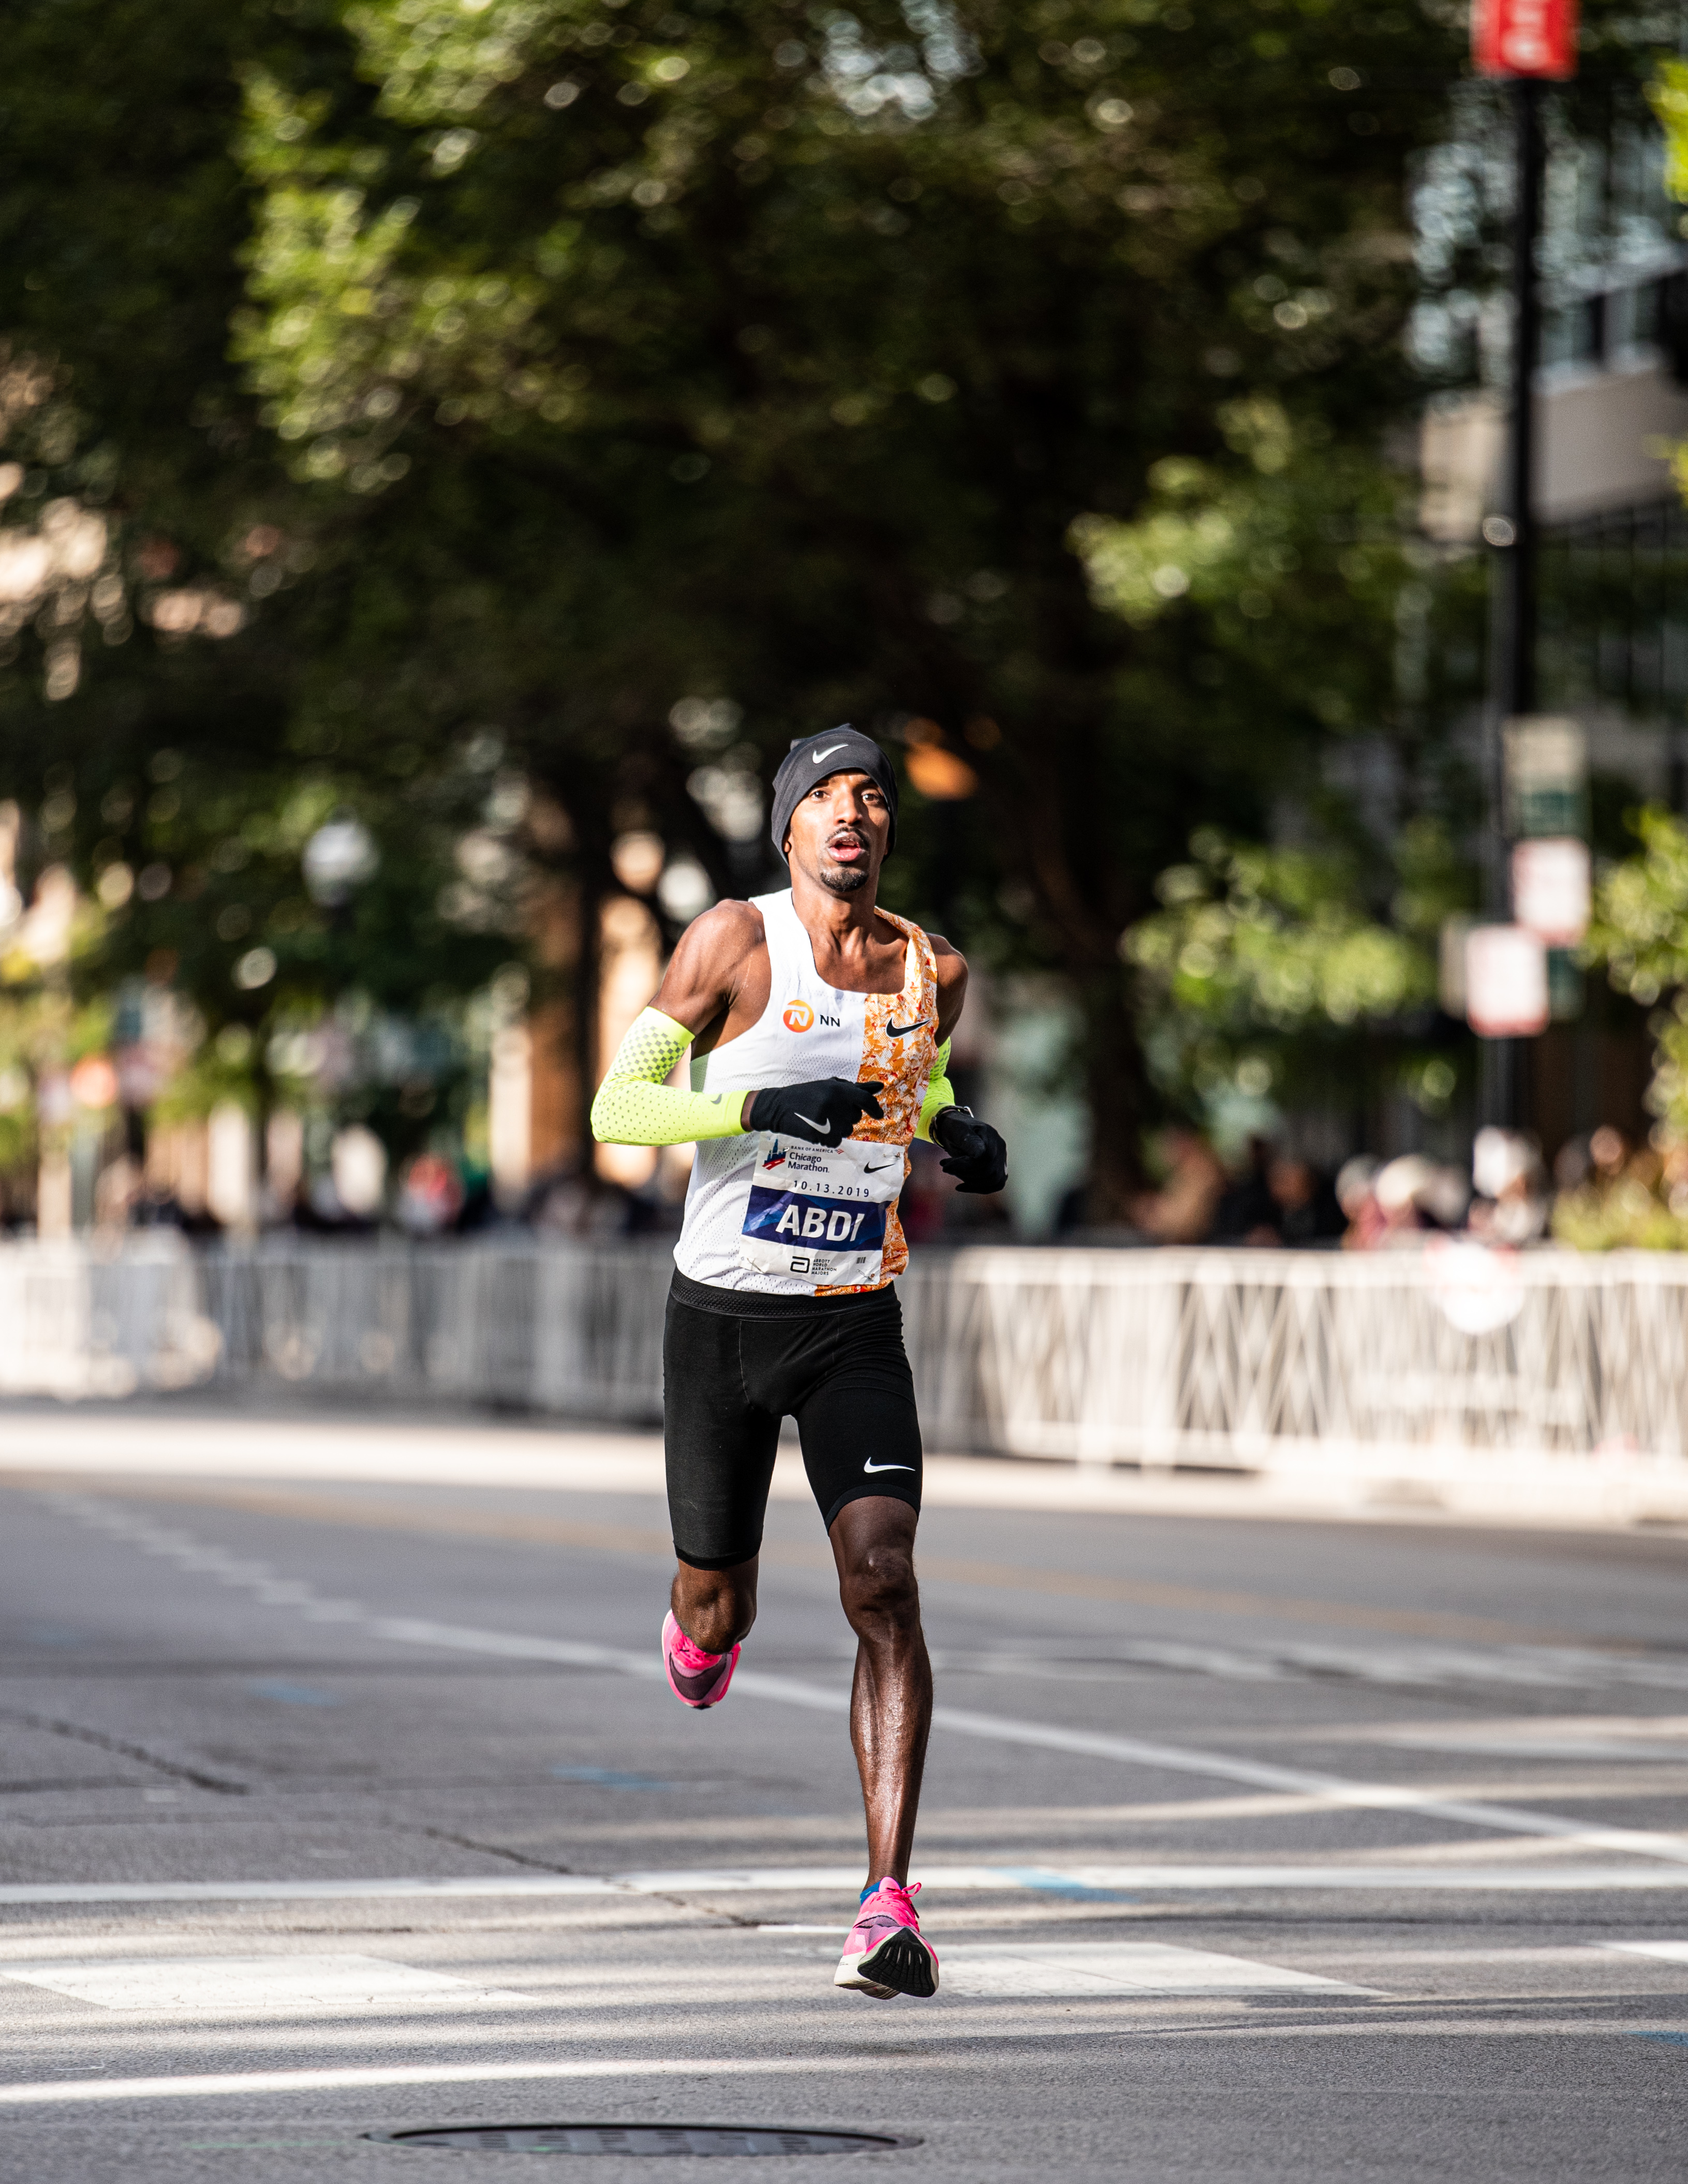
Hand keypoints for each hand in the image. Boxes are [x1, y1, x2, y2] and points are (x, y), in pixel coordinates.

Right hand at [747, 1079, 883, 1146]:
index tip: (879, 1114)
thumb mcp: (829, 1086)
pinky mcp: (821, 1136)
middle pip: (855, 1117)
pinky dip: (829, 1137)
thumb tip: (879, 1087)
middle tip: (829, 1109)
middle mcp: (835, 1105)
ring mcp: (828, 1122)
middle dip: (847, 1114)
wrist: (779, 1107)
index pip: (865, 1100)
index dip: (874, 1108)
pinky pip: (836, 1141)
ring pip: (847, 1130)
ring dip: (838, 1126)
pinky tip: (817, 1128)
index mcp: (838, 1090)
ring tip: (821, 1118)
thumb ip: (855, 1088)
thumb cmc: (807, 1094)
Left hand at [931, 1106, 1007, 1193]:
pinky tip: (961, 1186)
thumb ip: (967, 1141)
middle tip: (946, 1168)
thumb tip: (979, 1154)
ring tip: (954, 1172)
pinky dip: (978, 1188)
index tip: (945, 1166)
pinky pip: (996, 1184)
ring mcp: (1002, 1157)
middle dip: (964, 1173)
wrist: (957, 1130)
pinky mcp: (1000, 1168)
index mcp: (990, 1135)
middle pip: (988, 1171)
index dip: (966, 1166)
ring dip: (970, 1181)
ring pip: (994, 1180)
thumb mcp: (956, 1131)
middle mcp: (1000, 1146)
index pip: (985, 1157)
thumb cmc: (955, 1129)